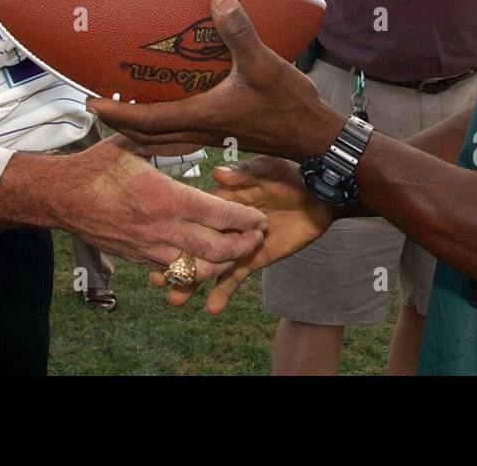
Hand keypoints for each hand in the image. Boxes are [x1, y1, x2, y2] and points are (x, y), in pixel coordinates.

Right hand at [53, 136, 267, 283]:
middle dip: (244, 246)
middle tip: (259, 236)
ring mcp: (149, 248)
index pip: (218, 215)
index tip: (260, 215)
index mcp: (165, 198)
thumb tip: (201, 127)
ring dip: (224, 263)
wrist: (61, 197)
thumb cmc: (96, 166)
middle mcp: (161, 229)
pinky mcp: (139, 259)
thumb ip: (169, 139)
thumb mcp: (136, 144)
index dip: (245, 219)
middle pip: (216, 250)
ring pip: (198, 270)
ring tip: (239, 251)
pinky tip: (207, 260)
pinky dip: (196, 271)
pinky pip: (174, 273)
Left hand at [88, 0, 347, 162]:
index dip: (116, 113)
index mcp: (202, 117)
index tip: (90, 101)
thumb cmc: (288, 105)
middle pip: (148, 136)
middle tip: (99, 105)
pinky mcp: (228, 132)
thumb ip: (239, 33)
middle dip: (120, 124)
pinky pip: (184, 131)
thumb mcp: (264, 65)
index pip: (147, 121)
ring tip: (125, 107)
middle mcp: (202, 130)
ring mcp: (214, 134)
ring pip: (165, 138)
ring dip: (141, 127)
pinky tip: (173, 102)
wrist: (315, 136)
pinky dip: (166, 123)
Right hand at [148, 156, 334, 312]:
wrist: (319, 195)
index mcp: (221, 200)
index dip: (182, 227)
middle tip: (157, 280)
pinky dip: (223, 293)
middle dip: (178, 262)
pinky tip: (212, 308)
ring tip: (176, 299)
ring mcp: (236, 245)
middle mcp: (223, 225)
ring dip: (193, 283)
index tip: (162, 238)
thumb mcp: (266, 169)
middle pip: (197, 245)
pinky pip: (235, 278)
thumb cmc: (289, 175)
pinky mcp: (253, 260)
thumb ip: (242, 175)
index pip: (200, 215)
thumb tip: (218, 174)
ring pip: (211, 266)